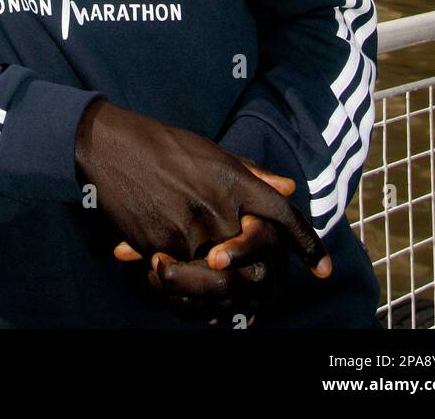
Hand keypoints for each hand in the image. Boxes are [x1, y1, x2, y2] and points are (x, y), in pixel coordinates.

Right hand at [114, 155, 301, 323]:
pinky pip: (184, 279)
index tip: (324, 270)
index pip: (283, 216)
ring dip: (218, 287)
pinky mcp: (160, 245)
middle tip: (257, 289)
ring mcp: (189, 229)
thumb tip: (289, 189)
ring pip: (219, 277)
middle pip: (256, 260)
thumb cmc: (163, 145)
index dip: (308, 245)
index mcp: (233, 179)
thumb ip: (252, 175)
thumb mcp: (212, 152)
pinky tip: (180, 278)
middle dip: (259, 277)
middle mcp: (218, 206)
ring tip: (212, 286)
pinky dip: (186, 285)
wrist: (110, 147)